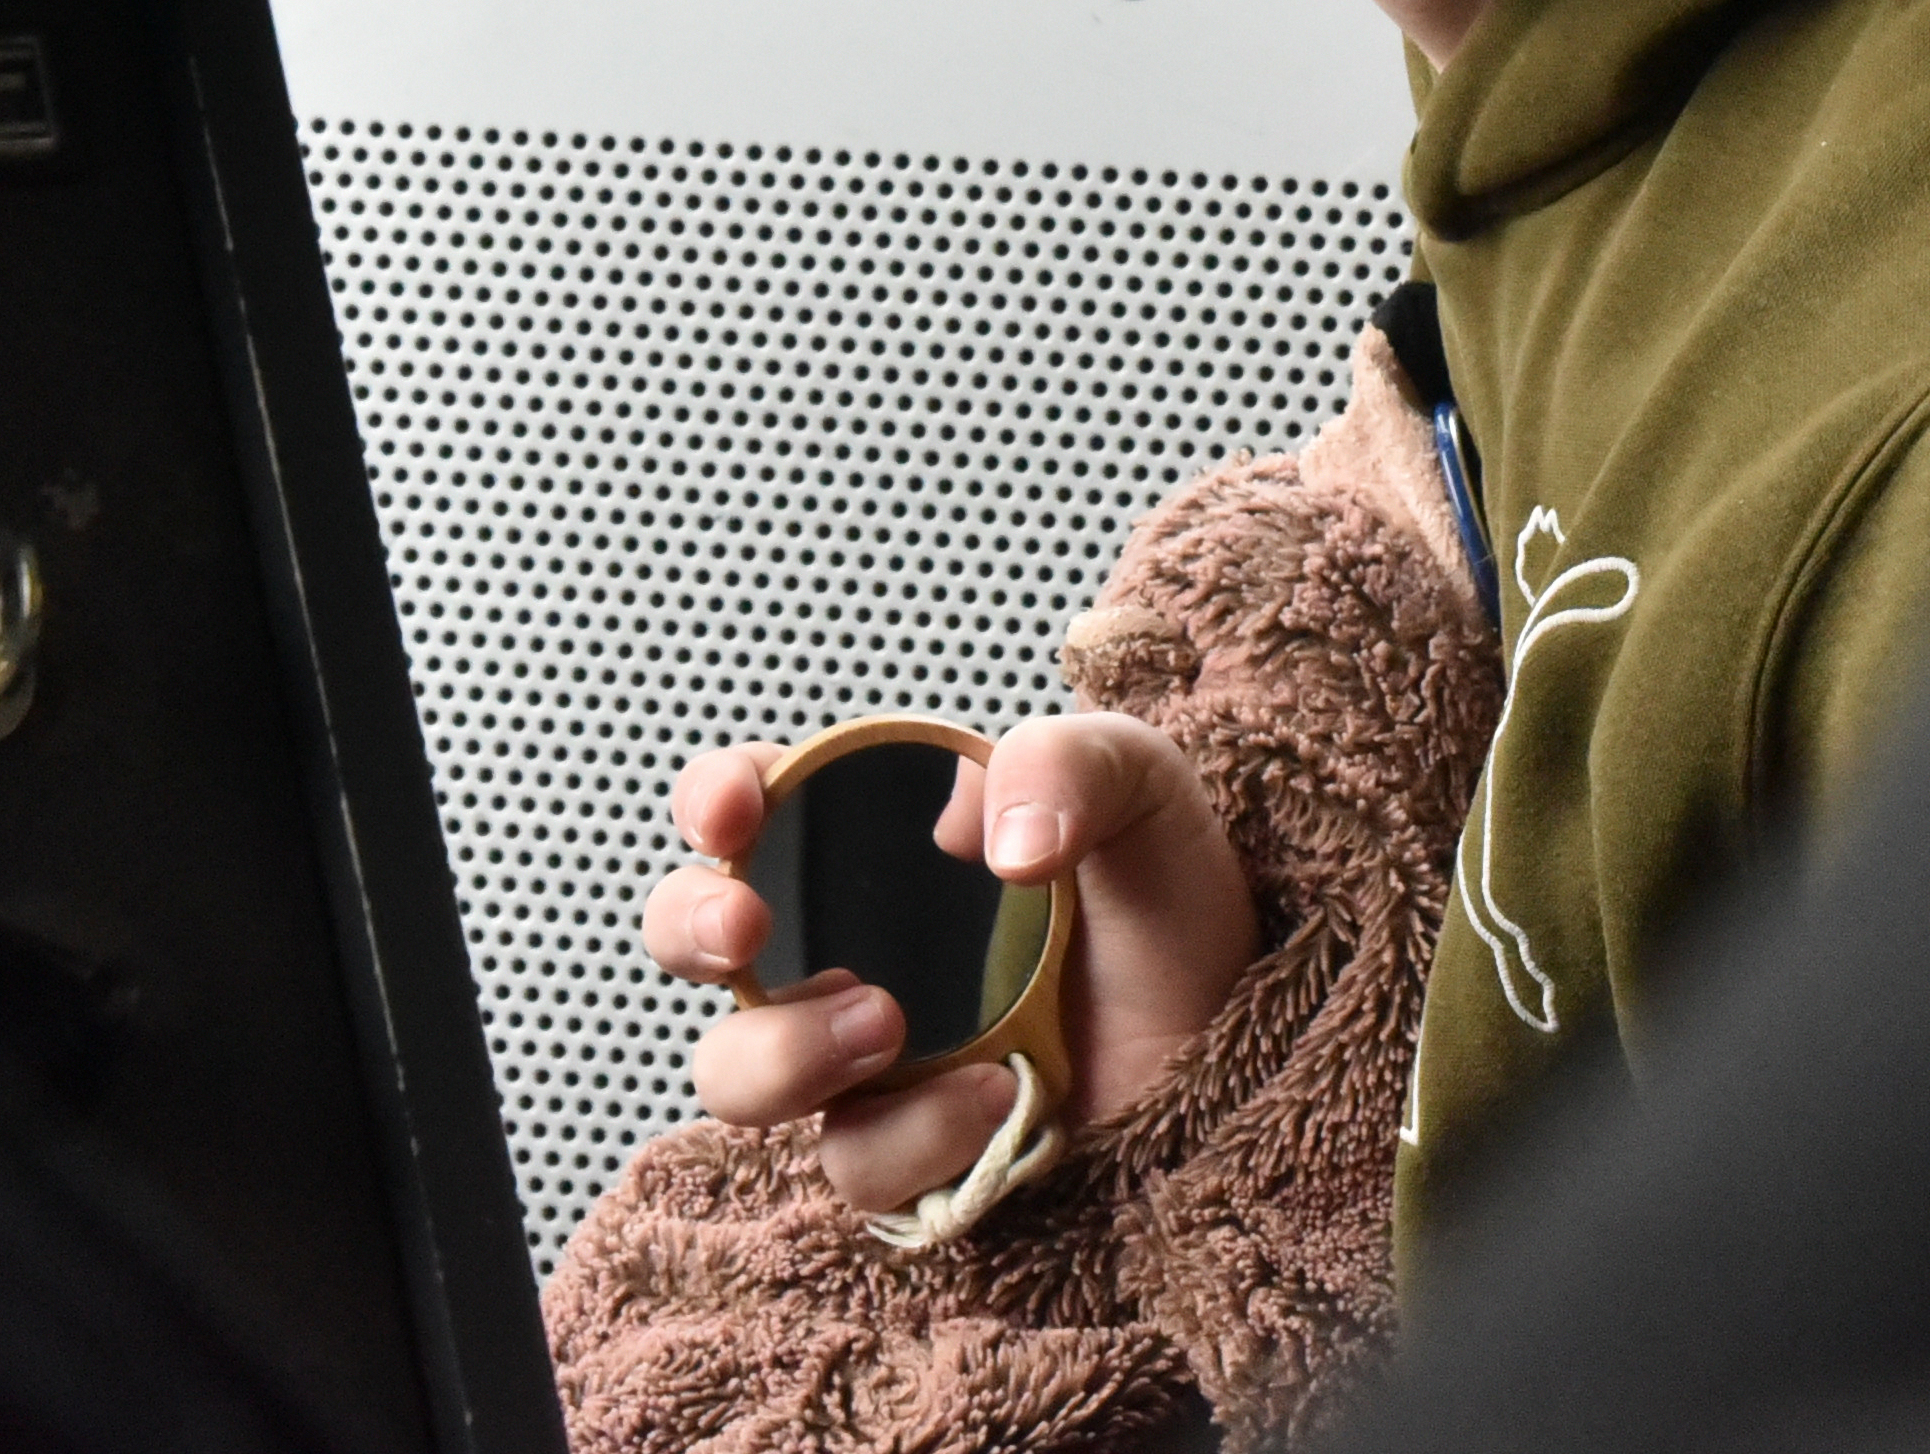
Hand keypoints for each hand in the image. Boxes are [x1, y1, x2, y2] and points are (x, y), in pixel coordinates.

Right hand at [637, 715, 1262, 1212]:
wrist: (1239, 1046)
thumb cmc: (1172, 910)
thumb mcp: (1145, 792)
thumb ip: (1069, 765)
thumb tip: (981, 831)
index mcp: (875, 846)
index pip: (748, 809)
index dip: (714, 799)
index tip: (738, 807)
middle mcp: (846, 952)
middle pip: (694, 941)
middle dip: (690, 927)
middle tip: (746, 931)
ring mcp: (863, 1066)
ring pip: (739, 1075)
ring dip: (787, 1050)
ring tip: (888, 1024)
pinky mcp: (905, 1160)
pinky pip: (858, 1165)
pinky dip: (919, 1131)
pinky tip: (999, 1096)